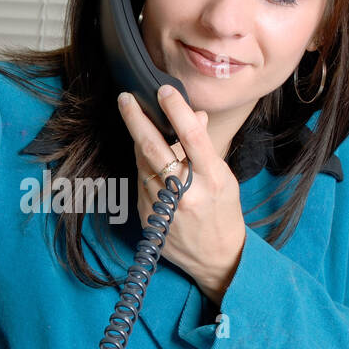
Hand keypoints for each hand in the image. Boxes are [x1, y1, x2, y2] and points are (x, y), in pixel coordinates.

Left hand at [117, 85, 246, 302]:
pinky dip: (145, 168)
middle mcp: (185, 193)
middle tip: (125, 98)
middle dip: (136, 119)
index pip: (192, 137)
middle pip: (153, 149)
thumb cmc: (223, 213)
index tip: (164, 91)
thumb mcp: (224, 178)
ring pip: (142, 163)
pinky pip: (141, 181)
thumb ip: (205, 149)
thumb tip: (194, 116)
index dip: (177, 111)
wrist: (215, 258)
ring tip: (141, 124)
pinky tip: (154, 166)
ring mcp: (163, 206)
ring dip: (140, 141)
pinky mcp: (147, 216)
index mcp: (212, 180)